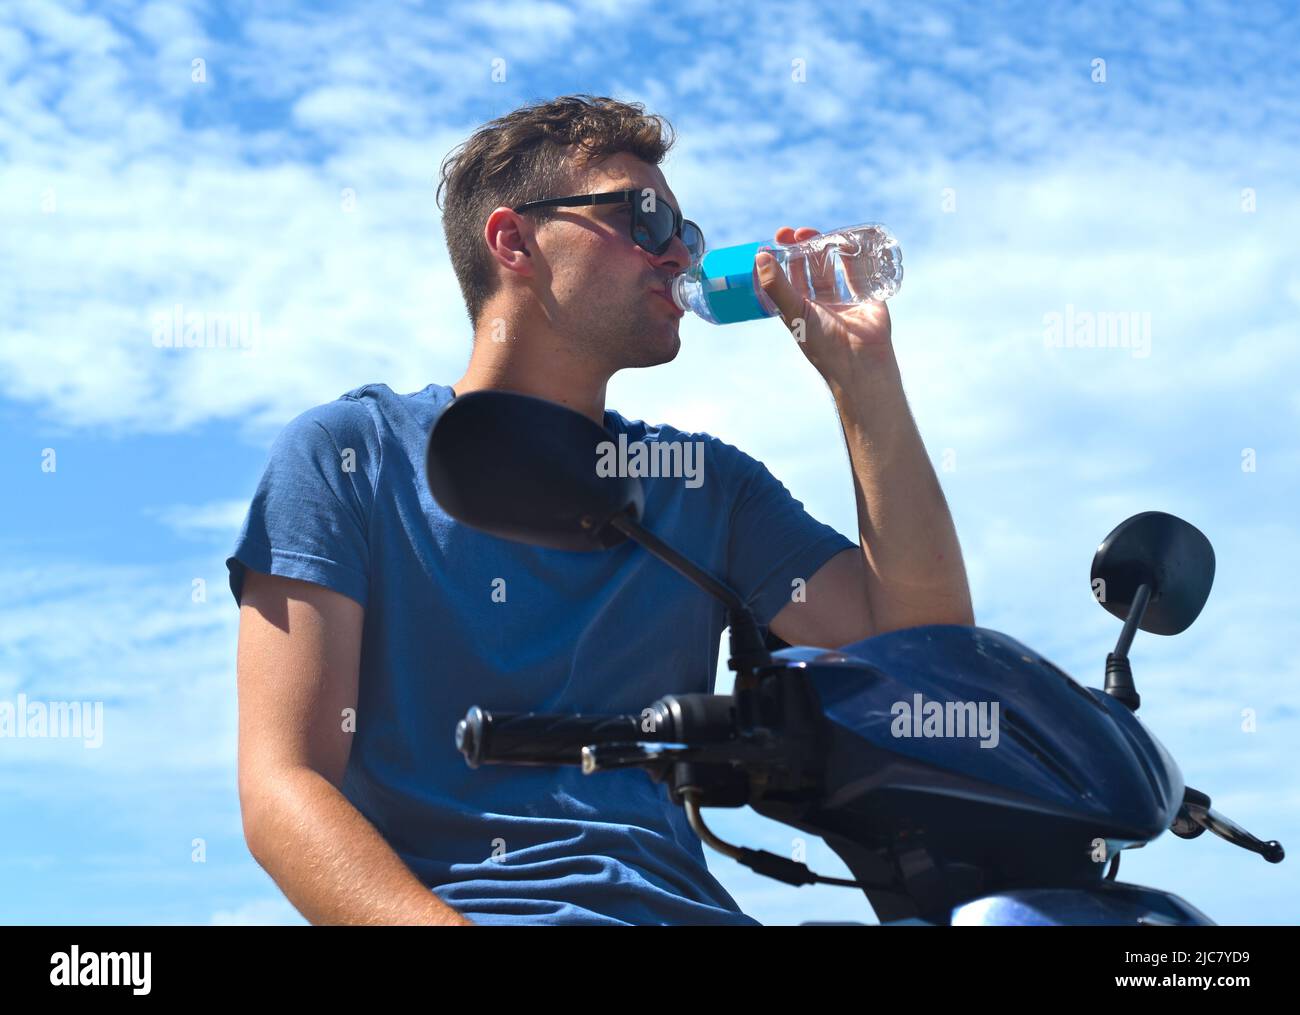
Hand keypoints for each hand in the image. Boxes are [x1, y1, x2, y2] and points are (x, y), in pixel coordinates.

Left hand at [756, 225, 893, 381]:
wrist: (860, 363)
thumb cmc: (823, 343)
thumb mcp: (795, 313)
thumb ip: (777, 287)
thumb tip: (760, 258)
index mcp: (798, 309)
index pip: (785, 279)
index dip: (779, 260)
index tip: (774, 240)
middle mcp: (819, 303)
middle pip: (808, 269)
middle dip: (801, 249)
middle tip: (794, 232)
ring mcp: (843, 299)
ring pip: (831, 267)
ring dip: (824, 249)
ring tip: (816, 232)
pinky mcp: (866, 296)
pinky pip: (858, 271)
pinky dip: (853, 256)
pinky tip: (846, 239)